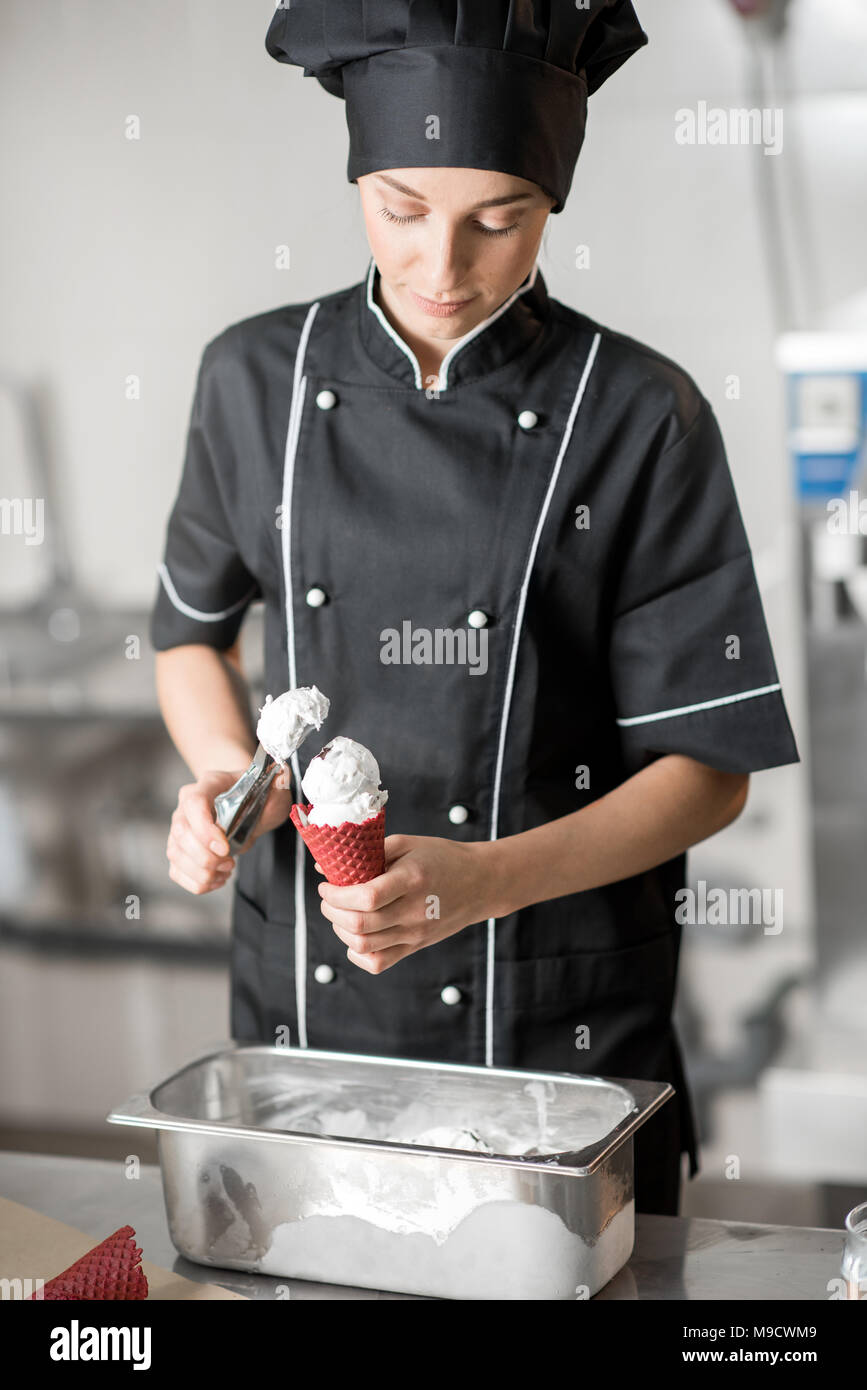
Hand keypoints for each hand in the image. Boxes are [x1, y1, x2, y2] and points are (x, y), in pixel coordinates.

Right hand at [167, 766, 294, 894]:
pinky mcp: (180, 849)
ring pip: (176, 854)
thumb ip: (278, 785)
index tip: (225, 848)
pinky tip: (218, 878)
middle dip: (206, 857)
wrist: (246, 800)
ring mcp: (180, 827)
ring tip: (227, 869)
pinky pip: (177, 871)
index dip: (205, 829)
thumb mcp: (274, 787)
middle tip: (231, 862)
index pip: (194, 803)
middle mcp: (186, 805)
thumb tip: (281, 778)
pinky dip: (197, 882)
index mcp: (209, 784)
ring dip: (202, 872)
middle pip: (181, 833)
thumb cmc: (258, 793)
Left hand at [316, 834, 496, 973]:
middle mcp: (415, 912)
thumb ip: (368, 853)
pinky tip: (357, 935)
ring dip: (341, 930)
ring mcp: (416, 933)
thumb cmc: (442, 858)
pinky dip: (358, 953)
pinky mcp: (416, 947)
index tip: (326, 885)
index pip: (367, 898)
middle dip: (332, 911)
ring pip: (364, 947)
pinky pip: (378, 963)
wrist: (480, 883)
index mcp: (412, 880)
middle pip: (360, 926)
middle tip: (328, 898)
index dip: (337, 895)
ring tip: (340, 913)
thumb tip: (325, 867)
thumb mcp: (408, 844)